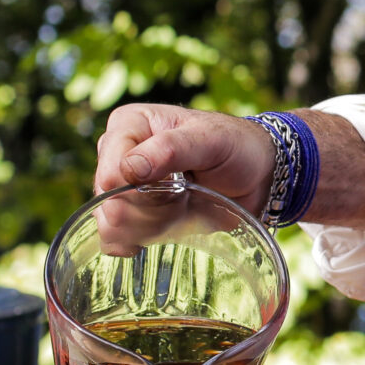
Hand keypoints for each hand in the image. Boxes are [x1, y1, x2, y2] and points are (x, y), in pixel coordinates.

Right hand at [90, 105, 277, 252]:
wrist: (256, 175)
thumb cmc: (235, 147)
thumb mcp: (211, 140)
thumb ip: (171, 149)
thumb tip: (128, 168)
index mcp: (129, 124)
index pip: (110, 168)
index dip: (137, 189)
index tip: (176, 186)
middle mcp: (118, 153)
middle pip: (107, 199)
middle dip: (148, 209)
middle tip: (184, 196)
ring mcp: (122, 185)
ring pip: (110, 221)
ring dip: (149, 225)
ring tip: (181, 207)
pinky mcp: (132, 212)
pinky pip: (114, 237)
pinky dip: (137, 240)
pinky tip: (160, 233)